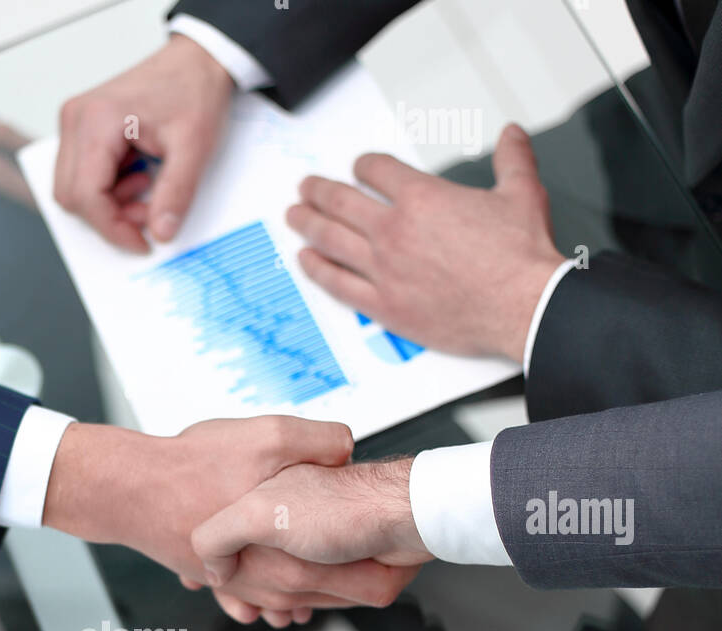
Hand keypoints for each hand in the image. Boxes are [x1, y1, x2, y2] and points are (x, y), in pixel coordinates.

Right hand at [44, 418, 418, 617]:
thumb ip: (321, 441)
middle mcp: (275, 585)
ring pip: (308, 602)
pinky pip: (269, 601)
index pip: (372, 584)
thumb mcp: (267, 435)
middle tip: (395, 556)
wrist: (132, 490)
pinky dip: (287, 593)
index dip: (398, 564)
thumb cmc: (193, 465)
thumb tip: (353, 448)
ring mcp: (250, 589)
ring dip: (331, 586)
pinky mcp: (227, 583)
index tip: (410, 545)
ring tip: (351, 562)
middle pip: (346, 600)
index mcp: (296, 558)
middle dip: (371, 577)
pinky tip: (298, 574)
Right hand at [54, 35, 233, 251]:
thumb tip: (161, 233)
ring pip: (73, 189)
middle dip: (109, 217)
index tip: (142, 243)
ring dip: (108, 204)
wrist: (197, 61)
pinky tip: (137, 176)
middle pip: (71, 196)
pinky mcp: (83, 129)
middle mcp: (77, 119)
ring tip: (146, 188)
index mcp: (97, 120)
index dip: (112, 228)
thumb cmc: (193, 91)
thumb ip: (176, 193)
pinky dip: (108, 190)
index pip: (86, 195)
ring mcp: (76, 123)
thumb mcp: (195, 147)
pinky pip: (82, 176)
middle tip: (147, 214)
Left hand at [288, 125, 565, 360]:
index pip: (377, 171)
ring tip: (295, 216)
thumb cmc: (520, 258)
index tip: (358, 168)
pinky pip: (338, 285)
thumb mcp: (522, 193)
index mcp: (423, 199)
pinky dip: (318, 271)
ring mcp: (384, 270)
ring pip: (331, 241)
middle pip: (341, 203)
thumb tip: (511, 136)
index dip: (364, 165)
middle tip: (306, 187)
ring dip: (308, 225)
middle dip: (319, 191)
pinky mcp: (384, 306)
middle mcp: (395, 232)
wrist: (522, 306)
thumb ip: (512, 159)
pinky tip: (306, 261)